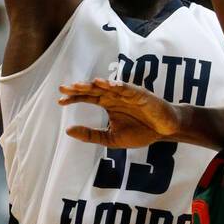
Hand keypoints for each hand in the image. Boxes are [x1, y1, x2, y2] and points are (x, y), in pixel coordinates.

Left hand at [59, 78, 180, 146]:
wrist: (164, 131)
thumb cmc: (140, 132)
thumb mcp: (111, 138)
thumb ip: (91, 135)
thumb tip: (68, 130)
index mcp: (108, 104)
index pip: (87, 97)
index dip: (74, 98)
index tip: (59, 101)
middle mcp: (115, 96)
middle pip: (93, 89)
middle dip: (78, 88)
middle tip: (63, 88)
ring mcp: (127, 94)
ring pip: (107, 87)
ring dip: (94, 85)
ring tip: (80, 85)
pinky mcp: (140, 94)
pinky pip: (127, 88)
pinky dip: (118, 86)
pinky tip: (108, 85)